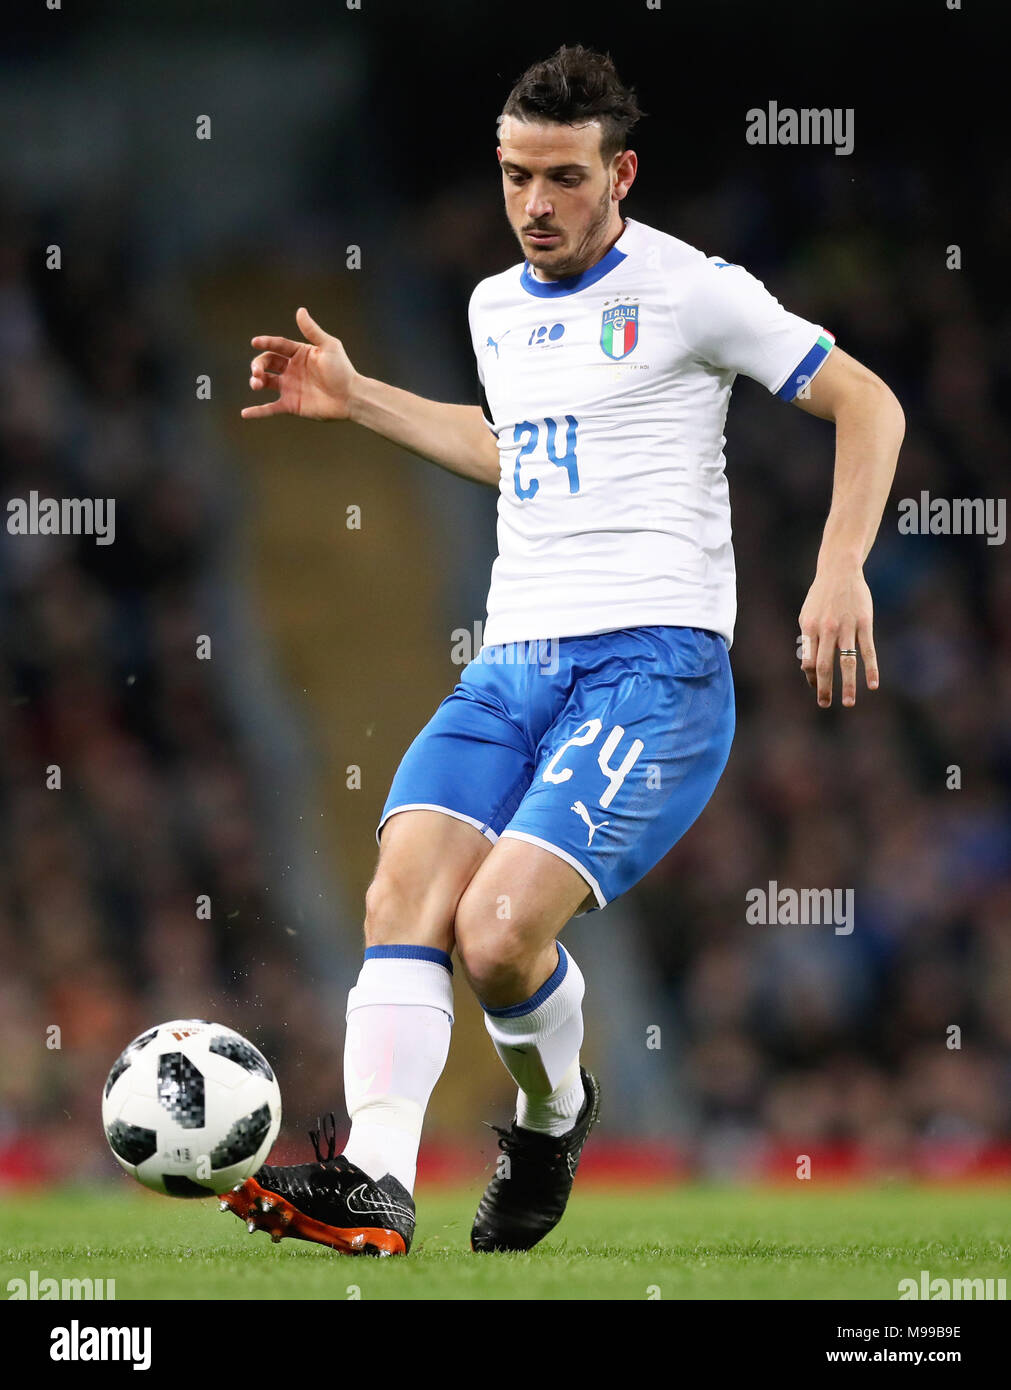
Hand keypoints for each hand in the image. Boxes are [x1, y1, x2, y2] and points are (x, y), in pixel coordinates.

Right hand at [242, 307, 356, 420]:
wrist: (351, 397)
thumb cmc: (342, 370)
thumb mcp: (329, 347)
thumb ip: (312, 331)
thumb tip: (300, 310)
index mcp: (300, 353)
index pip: (278, 345)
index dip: (266, 343)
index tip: (255, 341)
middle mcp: (292, 369)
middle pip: (267, 362)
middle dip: (258, 365)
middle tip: (257, 372)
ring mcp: (290, 387)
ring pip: (266, 382)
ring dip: (256, 381)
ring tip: (256, 384)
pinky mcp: (291, 405)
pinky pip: (271, 408)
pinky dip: (258, 412)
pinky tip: (245, 414)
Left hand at [798, 562, 878, 707]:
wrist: (839, 571)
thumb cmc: (821, 598)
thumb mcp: (807, 616)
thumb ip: (807, 641)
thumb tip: (807, 670)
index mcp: (809, 628)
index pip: (808, 661)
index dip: (811, 678)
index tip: (816, 688)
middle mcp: (826, 629)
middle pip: (824, 666)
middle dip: (824, 688)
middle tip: (825, 704)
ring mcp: (846, 627)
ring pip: (847, 662)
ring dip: (847, 685)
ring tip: (848, 703)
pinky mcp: (864, 623)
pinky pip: (868, 651)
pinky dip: (871, 669)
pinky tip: (872, 685)